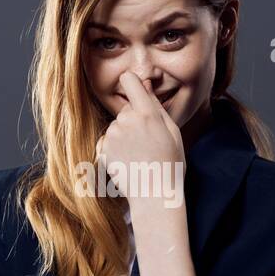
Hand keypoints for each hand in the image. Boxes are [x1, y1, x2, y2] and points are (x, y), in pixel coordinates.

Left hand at [95, 72, 184, 199]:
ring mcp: (112, 135)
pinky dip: (115, 147)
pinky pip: (107, 139)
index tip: (137, 93)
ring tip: (139, 154)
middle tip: (148, 141)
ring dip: (125, 135)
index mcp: (146, 113)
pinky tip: (128, 160)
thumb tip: (144, 84)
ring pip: (117, 125)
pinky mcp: (102, 149)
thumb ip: (156, 105)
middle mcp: (126, 121)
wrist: (154, 195)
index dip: (132, 84)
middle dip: (134, 119)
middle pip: (126, 108)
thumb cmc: (169, 164)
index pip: (129, 80)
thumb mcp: (172, 131)